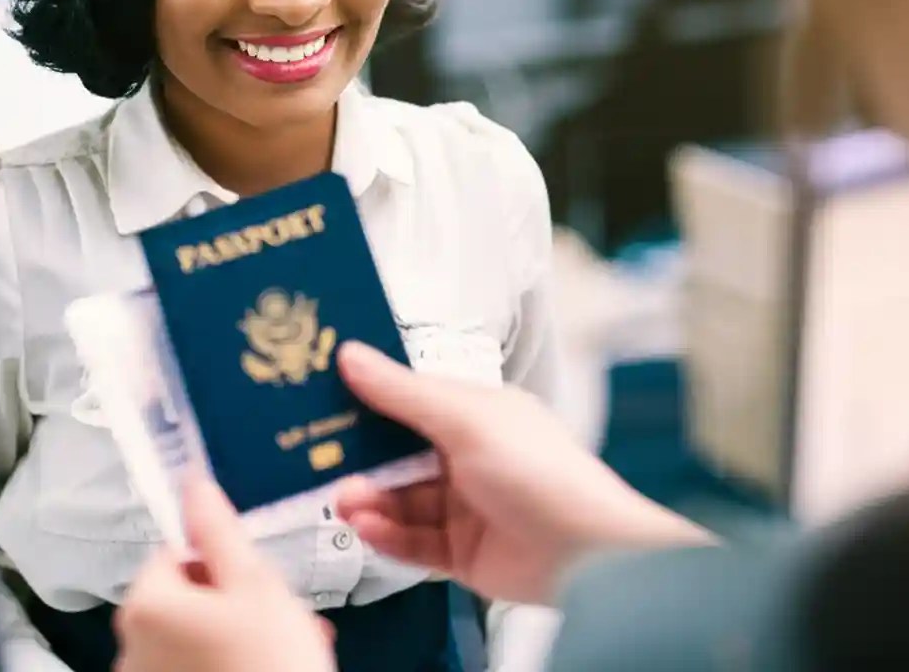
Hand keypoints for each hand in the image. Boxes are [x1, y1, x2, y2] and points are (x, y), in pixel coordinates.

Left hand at [113, 474, 335, 671]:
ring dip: (242, 630)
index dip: (221, 558)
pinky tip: (271, 665)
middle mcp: (131, 645)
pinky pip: (197, 667)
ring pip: (197, 634)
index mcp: (145, 604)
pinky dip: (231, 661)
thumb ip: (219, 528)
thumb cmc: (269, 662)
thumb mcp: (255, 582)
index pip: (175, 551)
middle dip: (238, 598)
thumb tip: (192, 482)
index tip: (257, 577)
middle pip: (187, 595)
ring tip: (291, 643)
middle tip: (284, 613)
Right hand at [335, 342, 711, 604]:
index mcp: (475, 415)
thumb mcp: (466, 420)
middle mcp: (468, 458)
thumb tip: (349, 353)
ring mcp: (464, 507)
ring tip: (345, 502)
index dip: (368, 400)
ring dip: (369, 500)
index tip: (322, 399)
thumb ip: (402, 393)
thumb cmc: (540, 472)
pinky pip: (411, 542)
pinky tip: (367, 527)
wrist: (588, 555)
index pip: (410, 401)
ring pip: (400, 501)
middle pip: (397, 456)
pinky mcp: (460, 553)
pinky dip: (386, 535)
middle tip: (321, 461)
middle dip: (361, 460)